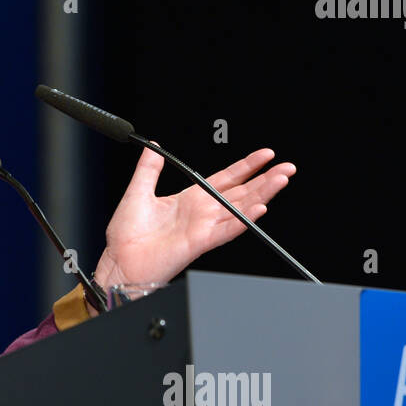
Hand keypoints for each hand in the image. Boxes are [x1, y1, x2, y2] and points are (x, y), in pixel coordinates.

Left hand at [92, 146, 294, 296]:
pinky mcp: (200, 242)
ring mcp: (203, 227)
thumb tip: (152, 146)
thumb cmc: (126, 234)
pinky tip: (259, 208)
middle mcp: (201, 212)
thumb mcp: (138, 191)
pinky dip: (243, 220)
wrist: (118, 259)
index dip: (246, 166)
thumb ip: (148, 168)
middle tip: (287, 167)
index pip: (226, 179)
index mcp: (189, 199)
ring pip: (240, 208)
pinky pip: (227, 229)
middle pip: (241, 192)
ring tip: (280, 180)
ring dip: (262, 194)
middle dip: (265, 179)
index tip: (265, 155)